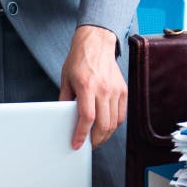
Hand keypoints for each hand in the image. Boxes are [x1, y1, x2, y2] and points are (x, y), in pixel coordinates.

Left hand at [59, 25, 126, 149]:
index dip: (82, 135)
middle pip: (103, 124)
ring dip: (105, 135)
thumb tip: (63, 118)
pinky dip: (115, 124)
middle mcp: (103, 89)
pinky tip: (108, 126)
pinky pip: (121, 114)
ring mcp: (115, 89)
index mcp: (87, 86)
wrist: (96, 42)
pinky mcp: (123, 89)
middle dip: (95, 140)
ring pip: (114, 122)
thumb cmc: (79, 59)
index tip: (77, 144)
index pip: (87, 118)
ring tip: (97, 137)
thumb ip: (65, 99)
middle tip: (88, 144)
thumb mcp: (66, 79)